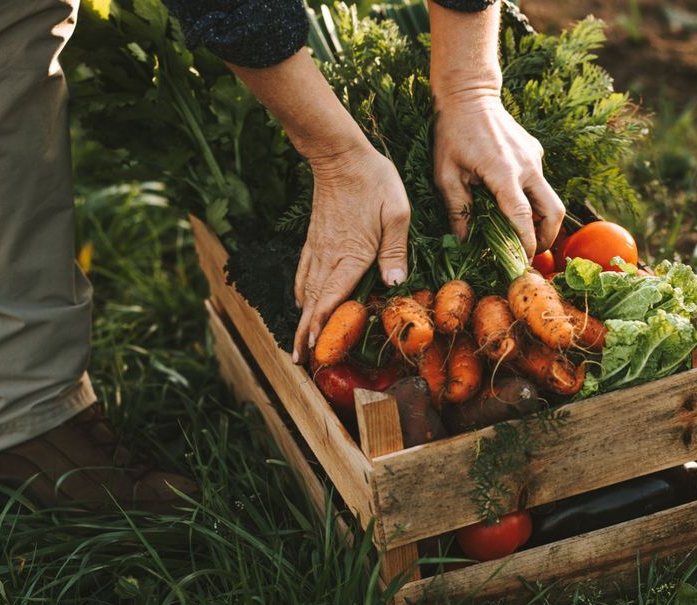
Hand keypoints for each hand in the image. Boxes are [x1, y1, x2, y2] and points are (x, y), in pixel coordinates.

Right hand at [293, 143, 409, 361]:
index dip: (321, 326)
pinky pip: (304, 273)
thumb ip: (395, 250)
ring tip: (299, 341)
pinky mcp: (315, 239)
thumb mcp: (396, 213)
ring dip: (302, 317)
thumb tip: (394, 283)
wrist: (339, 153)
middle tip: (300, 360)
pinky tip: (303, 302)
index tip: (312, 349)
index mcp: (351, 255)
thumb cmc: (374, 181)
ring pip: (306, 290)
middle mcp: (329, 257)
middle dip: (305, 333)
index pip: (331, 298)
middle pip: (313, 302)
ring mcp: (318, 248)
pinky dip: (302, 293)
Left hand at [433, 94, 563, 257]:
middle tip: (531, 252)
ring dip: (540, 219)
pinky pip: (538, 181)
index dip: (526, 243)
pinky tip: (510, 199)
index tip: (522, 261)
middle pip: (554, 211)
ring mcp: (534, 157)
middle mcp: (527, 166)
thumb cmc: (452, 134)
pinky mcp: (535, 152)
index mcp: (503, 173)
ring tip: (522, 233)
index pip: (523, 217)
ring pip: (549, 198)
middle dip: (547, 237)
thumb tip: (463, 242)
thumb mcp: (445, 174)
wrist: (469, 95)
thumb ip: (457, 209)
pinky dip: (531, 197)